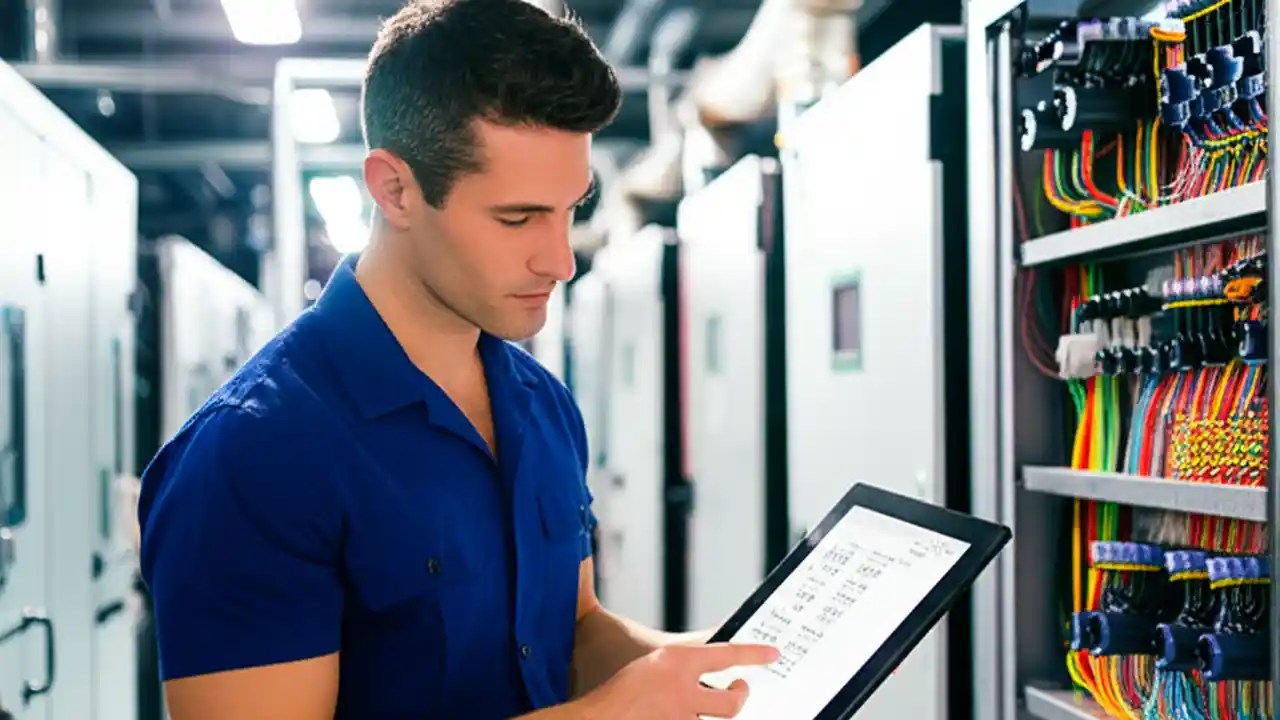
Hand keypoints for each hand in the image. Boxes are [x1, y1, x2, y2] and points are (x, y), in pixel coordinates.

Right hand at [576, 643, 778, 718]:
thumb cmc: (621, 692)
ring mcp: (680, 717)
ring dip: (716, 716)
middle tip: (741, 690)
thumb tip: (709, 664)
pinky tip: (687, 716)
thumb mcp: (654, 665)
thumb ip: (682, 666)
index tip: (773, 653)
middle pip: (732, 701)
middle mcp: (682, 689)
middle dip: (741, 697)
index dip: (754, 653)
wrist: (598, 718)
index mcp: (675, 661)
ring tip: (715, 707)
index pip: (726, 654)